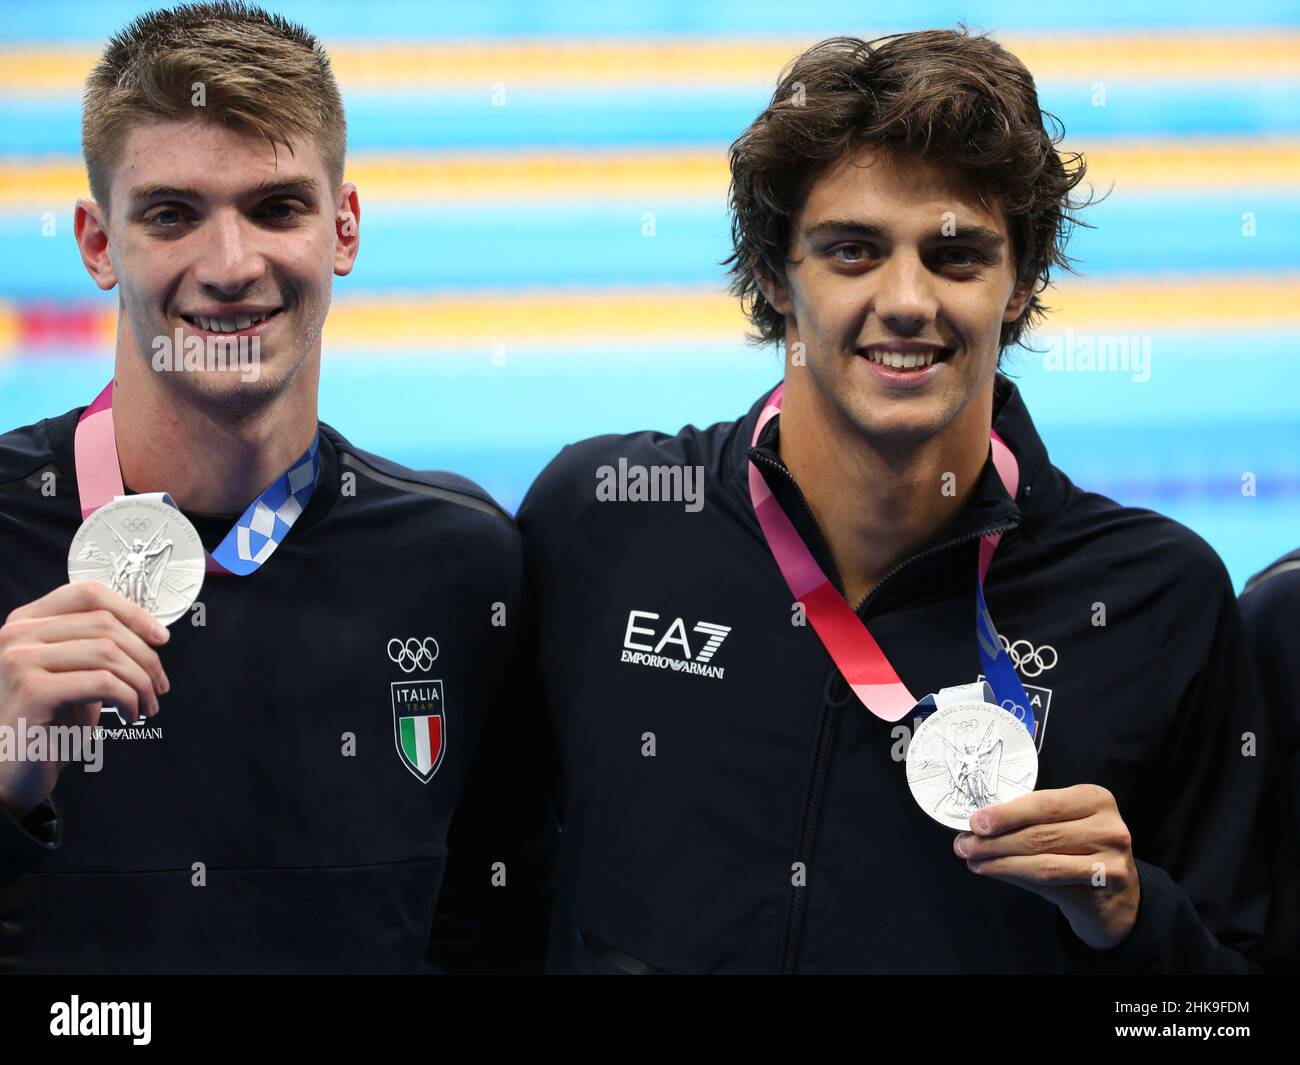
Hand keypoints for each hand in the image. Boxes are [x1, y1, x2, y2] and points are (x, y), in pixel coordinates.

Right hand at [0, 582, 169, 819]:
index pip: (87, 593)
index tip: (160, 638)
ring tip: (147, 704)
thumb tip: (147, 626)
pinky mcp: (32, 691)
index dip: (133, 611)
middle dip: (146, 656)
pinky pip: (102, 683)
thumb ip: (95, 643)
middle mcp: (16, 635)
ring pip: (108, 652)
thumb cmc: (49, 722)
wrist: (15, 770)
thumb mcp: (74, 672)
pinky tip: (129, 714)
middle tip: (159, 684)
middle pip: (104, 624)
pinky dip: (128, 698)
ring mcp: (19, 661)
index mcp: (27, 622)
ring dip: (141, 681)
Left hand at [954, 784, 1139, 949]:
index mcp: (1094, 798)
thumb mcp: (1061, 826)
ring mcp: (1112, 859)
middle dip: (994, 840)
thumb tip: (976, 826)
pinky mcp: (1105, 887)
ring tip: (972, 859)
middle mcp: (1108, 826)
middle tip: (963, 845)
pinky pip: (1051, 882)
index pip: (1044, 804)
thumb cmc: (1080, 851)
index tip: (974, 822)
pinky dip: (1015, 875)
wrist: (1117, 897)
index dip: (1006, 814)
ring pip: (1043, 861)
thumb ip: (1027, 823)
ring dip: (1000, 861)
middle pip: (1040, 833)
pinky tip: (993, 871)